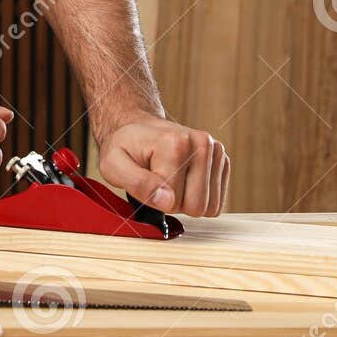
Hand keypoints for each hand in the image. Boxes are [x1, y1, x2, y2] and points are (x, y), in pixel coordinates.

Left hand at [96, 116, 229, 216]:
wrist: (139, 129)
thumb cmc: (126, 148)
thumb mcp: (113, 166)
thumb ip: (137, 184)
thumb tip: (168, 201)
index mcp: (176, 143)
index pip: (174, 202)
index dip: (156, 199)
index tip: (146, 180)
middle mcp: (202, 143)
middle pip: (197, 207)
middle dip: (175, 203)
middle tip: (159, 182)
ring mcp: (216, 150)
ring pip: (210, 207)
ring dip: (188, 201)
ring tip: (171, 179)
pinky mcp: (222, 160)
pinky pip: (217, 202)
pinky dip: (200, 197)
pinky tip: (185, 179)